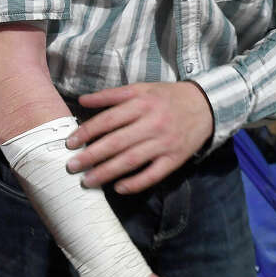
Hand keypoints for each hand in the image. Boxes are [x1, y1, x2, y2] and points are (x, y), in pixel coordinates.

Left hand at [66, 81, 213, 193]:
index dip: (87, 132)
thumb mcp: (142, 88)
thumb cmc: (167, 97)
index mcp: (142, 103)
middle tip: (71, 166)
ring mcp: (164, 143)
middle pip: (117, 142)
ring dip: (107, 172)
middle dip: (91, 156)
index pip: (108, 120)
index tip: (69, 143)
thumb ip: (112, 95)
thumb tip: (82, 100)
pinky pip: (153, 174)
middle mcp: (152, 123)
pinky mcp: (175, 158)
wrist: (206, 106)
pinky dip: (136, 183)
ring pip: (131, 160)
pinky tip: (119, 188)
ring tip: (87, 181)